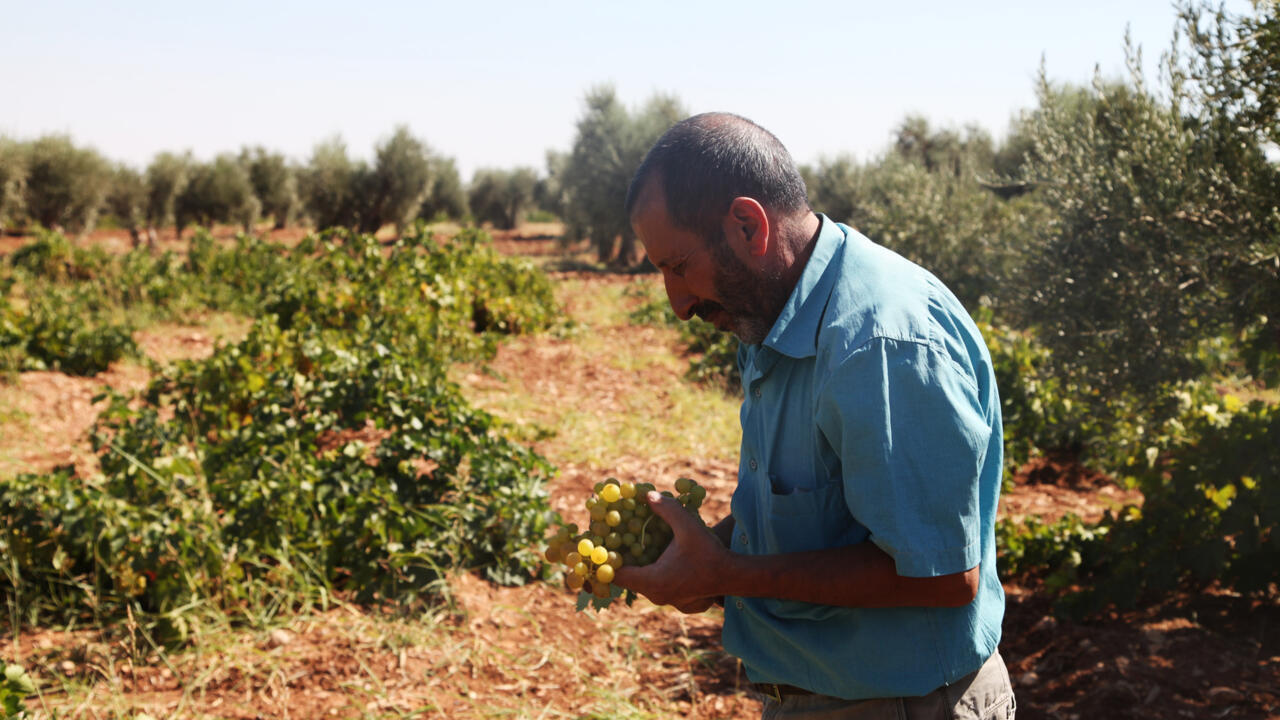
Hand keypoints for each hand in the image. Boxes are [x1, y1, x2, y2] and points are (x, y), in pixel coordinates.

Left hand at [613, 491, 728, 611]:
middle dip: (623, 559)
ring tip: (634, 545)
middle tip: (617, 539)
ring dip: (638, 566)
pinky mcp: (675, 600)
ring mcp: (666, 600)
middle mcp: (656, 595)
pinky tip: (656, 556)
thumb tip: (647, 495)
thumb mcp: (687, 526)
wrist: (733, 575)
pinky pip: (654, 586)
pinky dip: (650, 573)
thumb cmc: (709, 552)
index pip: (617, 574)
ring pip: (642, 583)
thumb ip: (666, 509)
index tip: (605, 543)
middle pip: (628, 579)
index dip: (608, 559)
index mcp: (653, 581)